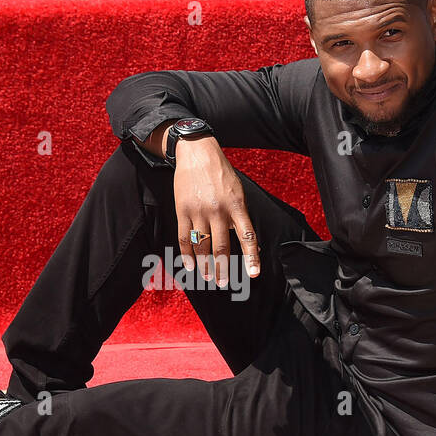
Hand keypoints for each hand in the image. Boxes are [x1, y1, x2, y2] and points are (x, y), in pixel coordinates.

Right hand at [172, 135, 259, 287]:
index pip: (247, 237)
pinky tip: (190, 266)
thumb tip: (251, 244)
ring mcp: (199, 211)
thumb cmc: (222, 174)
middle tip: (223, 283)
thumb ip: (242, 218)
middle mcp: (219, 210)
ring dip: (205, 265)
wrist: (197, 153)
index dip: (251, 257)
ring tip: (208, 277)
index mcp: (237, 206)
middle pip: (221, 247)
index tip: (253, 274)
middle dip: (223, 268)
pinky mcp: (182, 210)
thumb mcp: (239, 192)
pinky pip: (184, 237)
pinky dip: (187, 254)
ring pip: (201, 245)